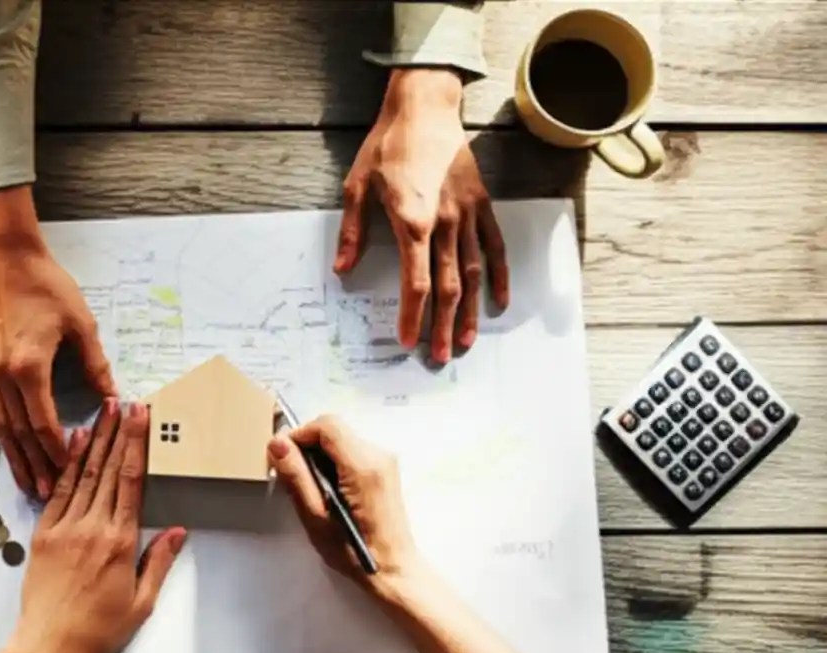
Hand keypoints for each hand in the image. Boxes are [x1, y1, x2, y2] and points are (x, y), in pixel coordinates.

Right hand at [0, 188, 117, 498]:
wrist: (10, 256)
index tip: (69, 471)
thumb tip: (114, 397)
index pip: (43, 423)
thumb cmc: (48, 285)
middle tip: (45, 492)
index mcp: (30, 366)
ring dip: (10, 453)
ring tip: (21, 479)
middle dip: (34, 463)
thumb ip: (96, 365)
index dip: (57, 450)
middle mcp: (3, 372)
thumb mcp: (81, 324)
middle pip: (18, 430)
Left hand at [0, 401, 186, 652]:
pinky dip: (67, 464)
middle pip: (108, 468)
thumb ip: (158, 561)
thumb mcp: (141, 601)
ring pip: (83, 473)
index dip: (136, 444)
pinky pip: (58, 491)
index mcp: (120, 541)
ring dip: (94, 439)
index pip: (131, 480)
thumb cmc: (98, 629)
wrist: (49, 646)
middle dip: (118, 431)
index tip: (141, 418)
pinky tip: (74, 443)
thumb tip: (177, 531)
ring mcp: (64, 527)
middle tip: (125, 402)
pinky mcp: (43, 534)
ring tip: (104, 411)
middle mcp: (92, 527)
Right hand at [267, 415, 417, 602]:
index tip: (284, 455)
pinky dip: (333, 463)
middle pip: (333, 429)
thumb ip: (296, 475)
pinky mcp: (383, 469)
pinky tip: (329, 490)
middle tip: (295, 476)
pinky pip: (351, 451)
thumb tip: (278, 444)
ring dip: (320, 456)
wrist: (392, 568)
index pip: (326, 425)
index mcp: (363, 466)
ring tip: (313, 489)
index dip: (299, 435)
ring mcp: (384, 461)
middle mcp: (378, 456)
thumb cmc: (356, 552)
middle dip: (308, 446)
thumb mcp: (315, 516)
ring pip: (340, 439)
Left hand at [337, 69, 508, 363]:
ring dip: (471, 311)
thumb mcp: (357, 185)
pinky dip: (498, 275)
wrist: (424, 107)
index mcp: (413, 220)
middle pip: (448, 285)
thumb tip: (342, 269)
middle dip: (442, 325)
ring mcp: (468, 214)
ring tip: (466, 341)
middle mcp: (446, 222)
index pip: (416, 281)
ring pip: (474, 272)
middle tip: (439, 356)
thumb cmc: (387, 145)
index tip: (408, 340)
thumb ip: (352, 231)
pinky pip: (494, 246)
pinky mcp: (481, 204)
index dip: (413, 315)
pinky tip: (498, 301)